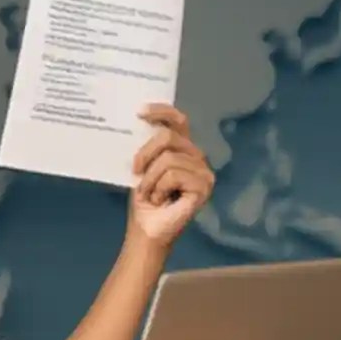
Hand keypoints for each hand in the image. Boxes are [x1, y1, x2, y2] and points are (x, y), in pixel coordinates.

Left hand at [126, 103, 214, 251]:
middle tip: (136, 173)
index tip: (139, 112)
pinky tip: (161, 200)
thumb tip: (137, 123)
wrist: (146, 228)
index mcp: (181, 148)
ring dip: (150, 180)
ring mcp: (203, 171)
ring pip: (168, 158)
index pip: (178, 120)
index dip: (162, 111)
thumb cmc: (144, 198)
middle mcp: (195, 155)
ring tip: (151, 194)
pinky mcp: (204, 186)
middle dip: (145, 154)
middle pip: (167, 136)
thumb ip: (145, 146)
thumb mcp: (141, 167)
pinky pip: (173, 175)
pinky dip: (159, 189)